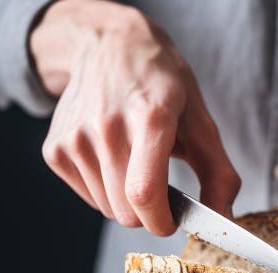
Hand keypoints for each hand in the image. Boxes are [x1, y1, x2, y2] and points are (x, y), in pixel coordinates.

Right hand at [30, 0, 239, 234]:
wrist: (110, 45)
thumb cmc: (163, 85)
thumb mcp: (201, 121)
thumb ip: (218, 175)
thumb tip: (223, 222)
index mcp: (149, 118)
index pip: (145, 193)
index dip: (161, 221)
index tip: (172, 221)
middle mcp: (106, 127)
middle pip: (126, 212)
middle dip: (148, 213)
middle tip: (159, 184)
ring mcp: (74, 138)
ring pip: (107, 209)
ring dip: (126, 200)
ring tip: (134, 161)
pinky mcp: (54, 149)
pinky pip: (88, 198)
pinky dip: (104, 190)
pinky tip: (112, 157)